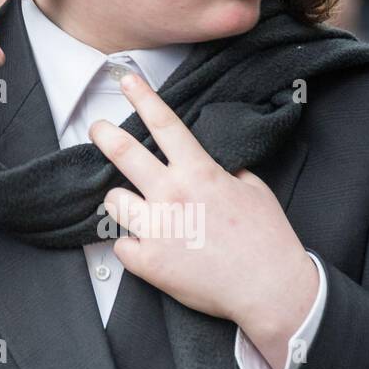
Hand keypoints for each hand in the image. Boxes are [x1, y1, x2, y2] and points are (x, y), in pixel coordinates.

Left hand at [88, 71, 315, 337]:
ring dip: (123, 202)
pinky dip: (133, 247)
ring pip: (114, 201)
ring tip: (136, 209)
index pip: (164, 124)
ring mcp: (157, 229)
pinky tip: (151, 250)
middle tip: (99, 130)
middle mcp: (172, 195)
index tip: (127, 81)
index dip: (143, 97)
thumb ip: (225, 173)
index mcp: (200, 173)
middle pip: (123, 153)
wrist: (269, 288)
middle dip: (105, 136)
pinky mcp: (148, 262)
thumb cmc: (266, 241)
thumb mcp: (253, 191)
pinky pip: (121, 246)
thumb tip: (210, 167)